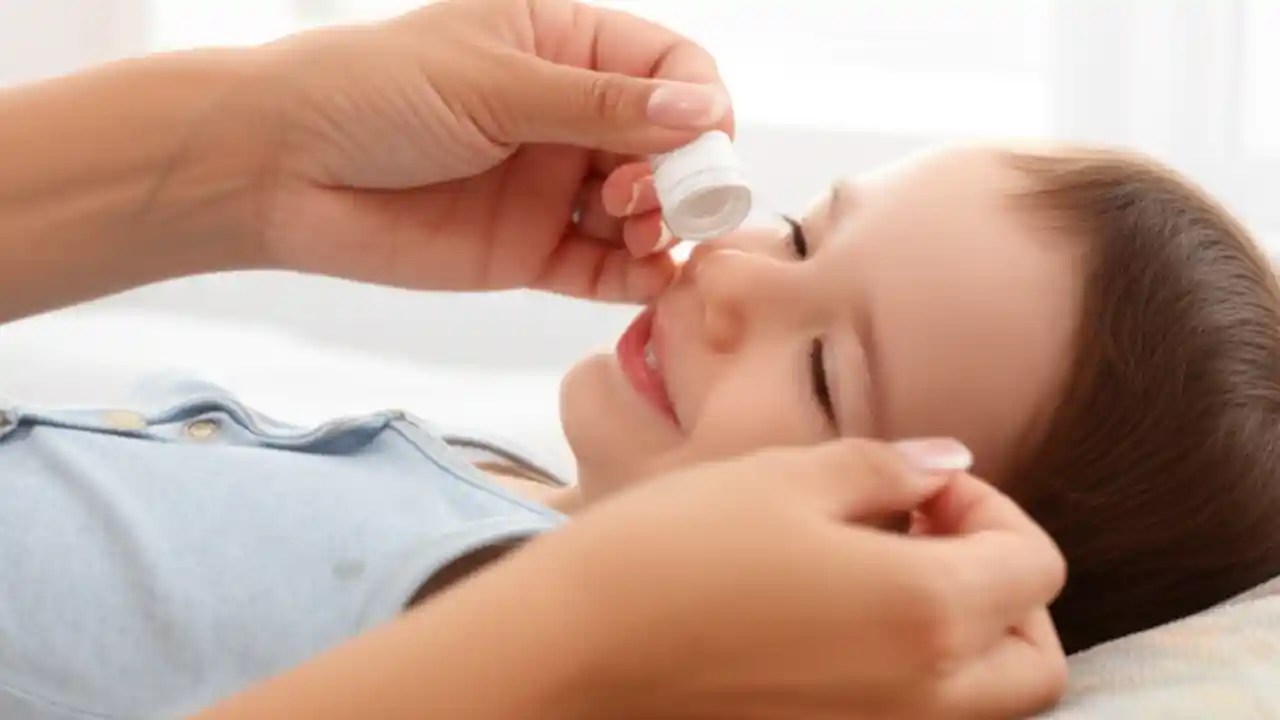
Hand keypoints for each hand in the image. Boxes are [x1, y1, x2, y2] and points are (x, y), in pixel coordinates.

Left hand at [241, 0, 730, 301]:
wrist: (280, 169)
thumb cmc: (372, 92)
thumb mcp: (494, 82)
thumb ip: (600, 106)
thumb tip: (704, 111)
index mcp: (563, 47)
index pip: (669, 69)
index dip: (700, 105)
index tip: (703, 141)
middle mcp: (568, 117)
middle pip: (669, 146)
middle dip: (683, 175)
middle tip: (654, 197)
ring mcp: (553, 186)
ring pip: (644, 212)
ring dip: (662, 227)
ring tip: (636, 233)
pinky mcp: (532, 251)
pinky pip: (604, 269)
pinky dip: (635, 278)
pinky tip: (646, 279)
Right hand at [530, 439, 1067, 718]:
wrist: (572, 647)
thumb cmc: (675, 550)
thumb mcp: (785, 478)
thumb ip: (889, 470)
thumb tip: (947, 465)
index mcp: (927, 613)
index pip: (1036, 565)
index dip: (989, 505)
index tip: (919, 486)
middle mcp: (923, 698)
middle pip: (1034, 657)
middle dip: (1006, 587)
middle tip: (930, 535)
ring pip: (983, 700)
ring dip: (969, 635)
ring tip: (884, 573)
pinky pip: (913, 716)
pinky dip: (914, 672)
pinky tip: (839, 618)